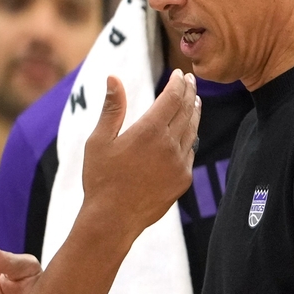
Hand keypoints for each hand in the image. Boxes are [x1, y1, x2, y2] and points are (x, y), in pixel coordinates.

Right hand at [81, 70, 199, 236]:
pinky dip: (190, 137)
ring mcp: (180, 163)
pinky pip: (190, 152)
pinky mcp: (183, 180)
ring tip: (194, 101)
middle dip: (189, 93)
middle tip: (191, 81)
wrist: (113, 219)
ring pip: (192, 131)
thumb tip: (113, 78)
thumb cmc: (101, 178)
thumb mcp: (99, 140)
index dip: (178, 83)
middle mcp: (170, 145)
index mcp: (149, 131)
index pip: (172, 98)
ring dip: (194, 113)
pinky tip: (188, 133)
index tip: (180, 74)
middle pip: (186, 111)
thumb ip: (112, 108)